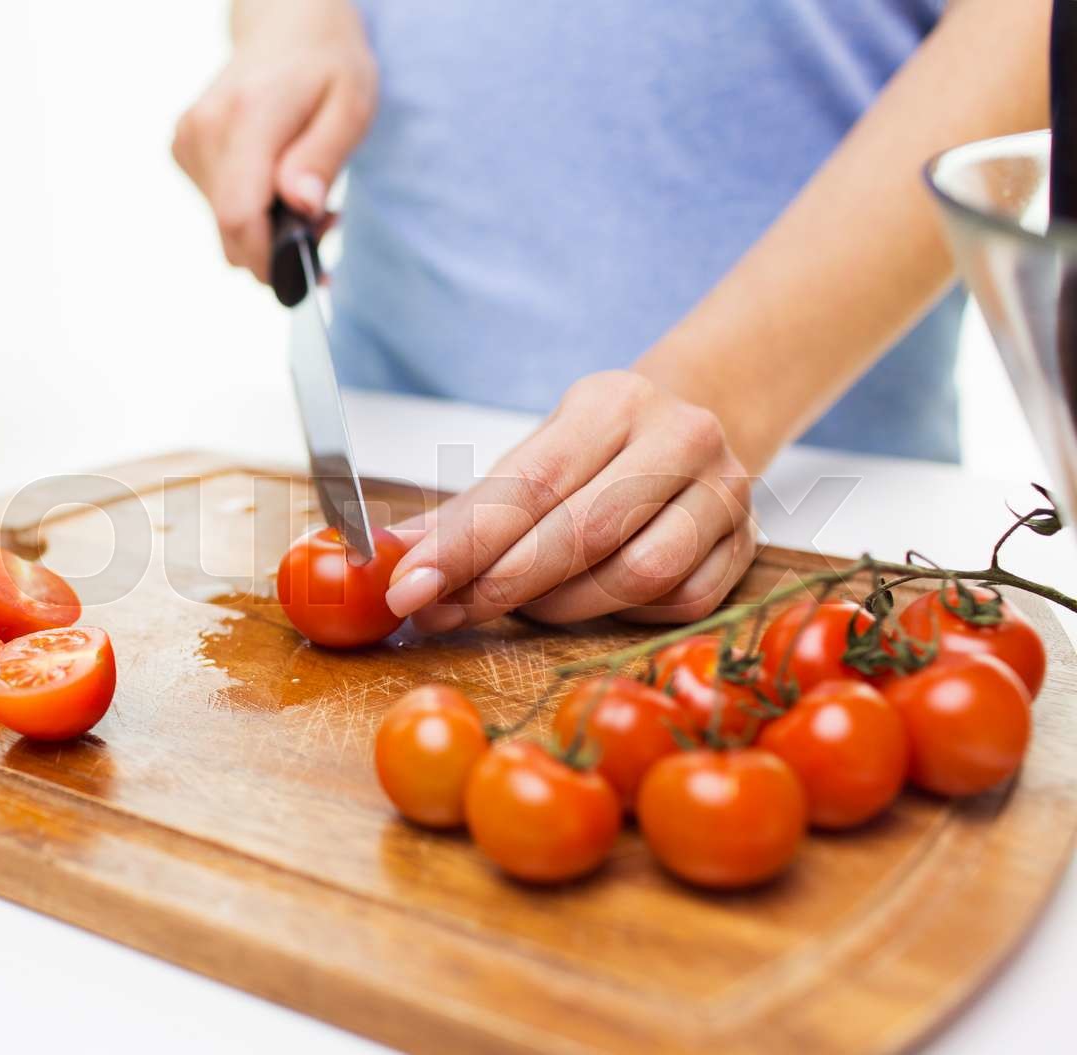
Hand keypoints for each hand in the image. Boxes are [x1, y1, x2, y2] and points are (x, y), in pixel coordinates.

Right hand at [172, 0, 375, 280]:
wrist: (286, 24)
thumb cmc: (327, 63)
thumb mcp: (350, 105)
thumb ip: (321, 158)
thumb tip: (300, 207)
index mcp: (246, 117)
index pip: (238, 216)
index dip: (268, 259)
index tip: (307, 268)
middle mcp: (205, 130)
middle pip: (229, 230)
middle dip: (277, 249)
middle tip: (326, 225)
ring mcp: (187, 141)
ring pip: (222, 226)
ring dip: (266, 232)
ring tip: (307, 196)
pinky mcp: (184, 151)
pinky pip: (217, 208)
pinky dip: (251, 214)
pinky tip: (278, 186)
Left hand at [384, 371, 758, 629]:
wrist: (696, 429)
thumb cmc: (597, 454)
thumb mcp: (533, 458)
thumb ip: (467, 510)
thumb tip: (389, 555)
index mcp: (612, 401)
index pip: (529, 482)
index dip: (464, 543)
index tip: (408, 585)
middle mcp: (679, 436)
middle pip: (583, 532)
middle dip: (501, 583)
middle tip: (443, 610)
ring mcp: (725, 492)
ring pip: (636, 575)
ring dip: (563, 605)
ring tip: (522, 603)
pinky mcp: (747, 545)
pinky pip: (678, 604)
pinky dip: (623, 615)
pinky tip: (595, 599)